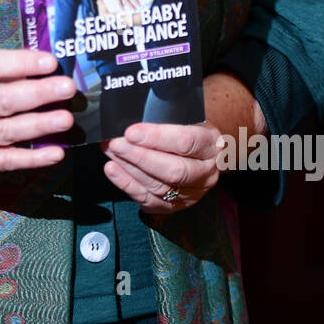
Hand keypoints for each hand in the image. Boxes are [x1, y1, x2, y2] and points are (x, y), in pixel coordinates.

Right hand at [0, 48, 75, 172]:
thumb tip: (45, 67)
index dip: (21, 63)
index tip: (51, 62)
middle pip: (1, 100)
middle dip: (38, 93)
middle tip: (67, 87)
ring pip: (6, 132)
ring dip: (39, 125)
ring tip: (66, 119)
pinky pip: (5, 161)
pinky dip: (32, 159)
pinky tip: (56, 152)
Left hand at [101, 120, 220, 213]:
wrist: (204, 154)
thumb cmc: (190, 130)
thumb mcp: (188, 117)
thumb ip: (165, 118)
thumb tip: (132, 118)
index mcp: (213, 145)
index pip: (186, 142)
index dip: (157, 137)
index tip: (131, 131)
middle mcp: (207, 173)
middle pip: (174, 170)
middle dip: (140, 157)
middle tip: (116, 144)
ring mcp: (193, 193)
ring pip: (159, 186)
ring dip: (129, 169)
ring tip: (110, 152)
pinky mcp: (176, 206)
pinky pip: (149, 200)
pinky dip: (127, 185)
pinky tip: (113, 170)